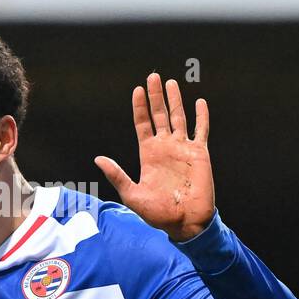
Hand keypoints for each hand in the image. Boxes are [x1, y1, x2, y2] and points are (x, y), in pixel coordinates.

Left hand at [94, 73, 215, 241]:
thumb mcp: (132, 194)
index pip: (143, 124)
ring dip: (175, 100)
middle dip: (156, 96)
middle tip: (152, 76)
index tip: (137, 90)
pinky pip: (201, 130)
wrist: (184, 223)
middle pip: (159, 115)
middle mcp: (165, 147)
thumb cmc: (157, 213)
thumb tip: (98, 158)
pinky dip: (201, 116)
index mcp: (148, 154)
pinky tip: (200, 102)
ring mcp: (183, 149)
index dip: (140, 107)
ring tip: (170, 82)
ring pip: (179, 117)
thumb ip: (117, 175)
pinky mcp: (199, 154)